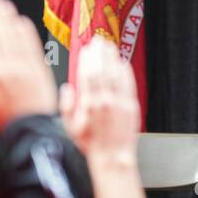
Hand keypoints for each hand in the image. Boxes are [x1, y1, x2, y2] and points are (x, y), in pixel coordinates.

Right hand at [0, 0, 57, 132]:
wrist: (32, 132)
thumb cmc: (3, 122)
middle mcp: (10, 68)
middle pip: (1, 35)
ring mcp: (27, 68)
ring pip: (16, 37)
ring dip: (10, 19)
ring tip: (4, 5)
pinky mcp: (40, 70)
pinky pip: (33, 46)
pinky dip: (27, 33)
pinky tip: (22, 21)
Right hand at [60, 39, 139, 159]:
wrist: (112, 157)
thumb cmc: (91, 145)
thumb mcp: (70, 128)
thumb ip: (67, 107)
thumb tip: (67, 88)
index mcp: (88, 105)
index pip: (87, 76)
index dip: (87, 60)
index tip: (86, 50)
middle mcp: (104, 101)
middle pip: (102, 71)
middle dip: (99, 54)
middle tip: (98, 41)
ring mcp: (119, 102)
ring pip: (115, 74)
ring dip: (112, 58)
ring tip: (109, 46)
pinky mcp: (130, 106)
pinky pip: (128, 84)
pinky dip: (125, 72)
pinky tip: (123, 63)